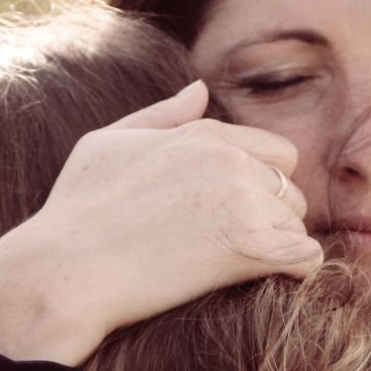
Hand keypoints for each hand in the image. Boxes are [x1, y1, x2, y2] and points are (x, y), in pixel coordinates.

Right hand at [0, 80, 322, 364]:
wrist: (65, 270)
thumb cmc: (74, 211)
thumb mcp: (106, 143)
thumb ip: (161, 115)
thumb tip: (200, 90)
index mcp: (203, 134)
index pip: (275, 152)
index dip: (260, 184)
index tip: (231, 214)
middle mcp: (230, 159)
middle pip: (290, 187)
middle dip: (271, 213)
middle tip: (232, 244)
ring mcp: (243, 201)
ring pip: (296, 224)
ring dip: (275, 246)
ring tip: (232, 267)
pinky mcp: (249, 247)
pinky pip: (305, 257)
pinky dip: (295, 271)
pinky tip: (269, 281)